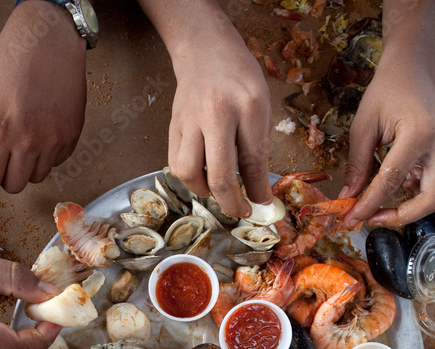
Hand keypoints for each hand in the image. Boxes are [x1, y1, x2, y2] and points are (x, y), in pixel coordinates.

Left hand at [0, 0, 86, 195]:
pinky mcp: (72, 135)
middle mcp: (29, 142)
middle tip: (1, 154)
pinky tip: (41, 131)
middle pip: (13, 186)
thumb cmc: (9, 61)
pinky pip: (57, 162)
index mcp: (0, 132)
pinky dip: (47, 155)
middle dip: (3, 176)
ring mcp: (54, 140)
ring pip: (36, 177)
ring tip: (22, 140)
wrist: (49, 39)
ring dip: (26, 166)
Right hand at [166, 20, 271, 217]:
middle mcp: (215, 114)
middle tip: (240, 210)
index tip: (261, 205)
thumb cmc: (239, 79)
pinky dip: (189, 178)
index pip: (253, 160)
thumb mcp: (261, 106)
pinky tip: (201, 175)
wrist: (205, 51)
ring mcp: (189, 121)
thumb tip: (258, 189)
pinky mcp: (173, 126)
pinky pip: (175, 163)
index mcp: (247, 107)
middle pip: (219, 174)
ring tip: (218, 189)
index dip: (258, 190)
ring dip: (204, 190)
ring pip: (189, 172)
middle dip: (231, 202)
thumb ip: (259, 146)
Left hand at [340, 65, 434, 228]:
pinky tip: (410, 181)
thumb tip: (350, 196)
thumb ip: (357, 164)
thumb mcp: (363, 126)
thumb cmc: (386, 92)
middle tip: (376, 217)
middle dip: (404, 215)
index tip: (354, 218)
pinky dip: (433, 192)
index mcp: (420, 132)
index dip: (371, 204)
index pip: (393, 180)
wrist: (412, 71)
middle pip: (433, 198)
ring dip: (425, 205)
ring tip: (399, 195)